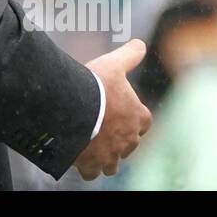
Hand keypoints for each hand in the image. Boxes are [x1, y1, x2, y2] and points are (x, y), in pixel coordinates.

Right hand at [74, 39, 151, 180]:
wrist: (73, 108)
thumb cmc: (96, 86)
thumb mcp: (114, 64)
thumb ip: (129, 55)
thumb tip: (140, 43)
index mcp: (138, 117)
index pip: (143, 122)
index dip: (133, 118)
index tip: (122, 113)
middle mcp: (129, 139)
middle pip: (130, 144)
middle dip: (119, 139)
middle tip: (103, 129)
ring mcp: (112, 154)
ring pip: (113, 163)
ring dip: (106, 157)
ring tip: (93, 147)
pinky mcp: (93, 164)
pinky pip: (93, 173)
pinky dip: (88, 167)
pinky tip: (80, 158)